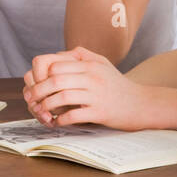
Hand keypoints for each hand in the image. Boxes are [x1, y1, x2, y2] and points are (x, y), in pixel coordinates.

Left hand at [22, 46, 144, 129]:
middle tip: (32, 101)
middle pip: (54, 80)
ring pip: (61, 97)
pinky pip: (74, 115)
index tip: (36, 85)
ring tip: (43, 112)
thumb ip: (83, 56)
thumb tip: (61, 54)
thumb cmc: (118, 85)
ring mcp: (96, 94)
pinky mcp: (101, 112)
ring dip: (47, 106)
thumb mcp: (103, 64)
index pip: (54, 64)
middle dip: (38, 91)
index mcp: (89, 65)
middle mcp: (92, 77)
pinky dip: (61, 120)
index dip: (40, 75)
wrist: (143, 104)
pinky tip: (58, 122)